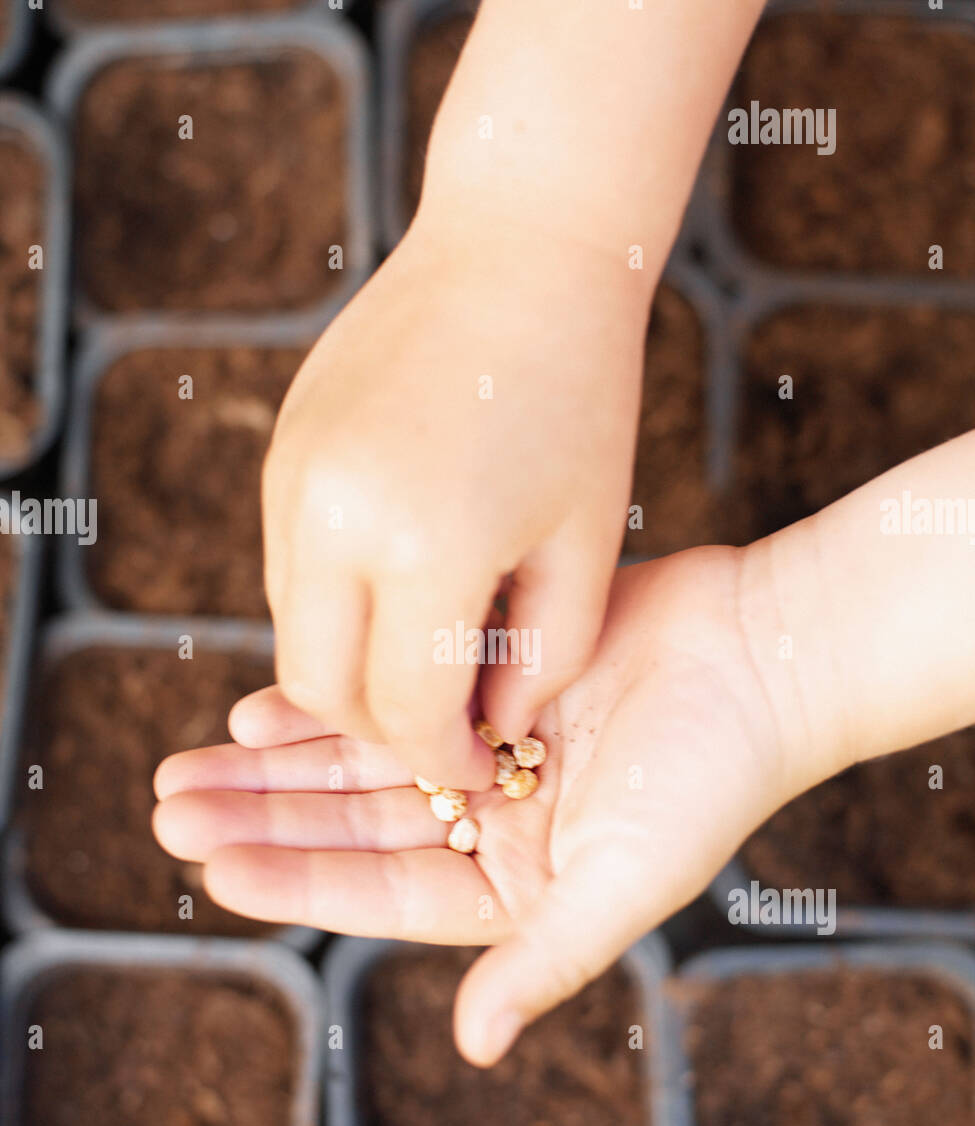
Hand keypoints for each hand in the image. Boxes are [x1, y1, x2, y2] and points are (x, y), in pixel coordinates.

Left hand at [154, 546, 821, 1064]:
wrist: (760, 656)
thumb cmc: (707, 778)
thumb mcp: (624, 880)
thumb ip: (545, 959)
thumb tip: (476, 1047)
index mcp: (514, 880)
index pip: (382, 888)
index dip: (299, 880)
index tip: (214, 869)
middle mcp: (486, 817)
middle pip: (351, 824)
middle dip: (261, 818)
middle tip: (167, 809)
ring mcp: (480, 743)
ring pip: (354, 759)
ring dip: (273, 763)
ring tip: (188, 766)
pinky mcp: (481, 675)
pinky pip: (389, 688)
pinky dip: (329, 700)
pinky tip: (258, 711)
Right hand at [262, 213, 648, 791]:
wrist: (517, 246)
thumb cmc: (579, 396)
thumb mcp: (586, 544)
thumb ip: (540, 659)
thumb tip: (486, 727)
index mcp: (426, 545)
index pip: (403, 712)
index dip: (440, 759)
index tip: (475, 767)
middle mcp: (333, 517)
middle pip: (319, 688)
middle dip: (379, 729)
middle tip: (442, 724)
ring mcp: (292, 480)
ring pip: (294, 631)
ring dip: (353, 666)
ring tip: (431, 653)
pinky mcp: (279, 453)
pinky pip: (286, 569)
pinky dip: (336, 605)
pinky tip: (401, 584)